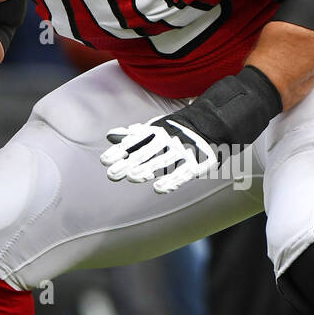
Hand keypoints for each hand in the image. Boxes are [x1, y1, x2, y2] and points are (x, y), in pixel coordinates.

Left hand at [100, 115, 218, 193]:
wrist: (209, 125)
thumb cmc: (174, 131)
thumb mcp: (153, 130)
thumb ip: (132, 136)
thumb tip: (109, 136)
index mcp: (155, 132)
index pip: (134, 142)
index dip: (119, 152)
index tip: (105, 161)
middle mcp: (167, 140)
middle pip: (145, 153)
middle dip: (128, 163)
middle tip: (112, 174)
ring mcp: (182, 151)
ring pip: (162, 162)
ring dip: (147, 170)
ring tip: (132, 177)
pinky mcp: (196, 164)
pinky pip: (183, 173)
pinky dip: (172, 181)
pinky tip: (159, 189)